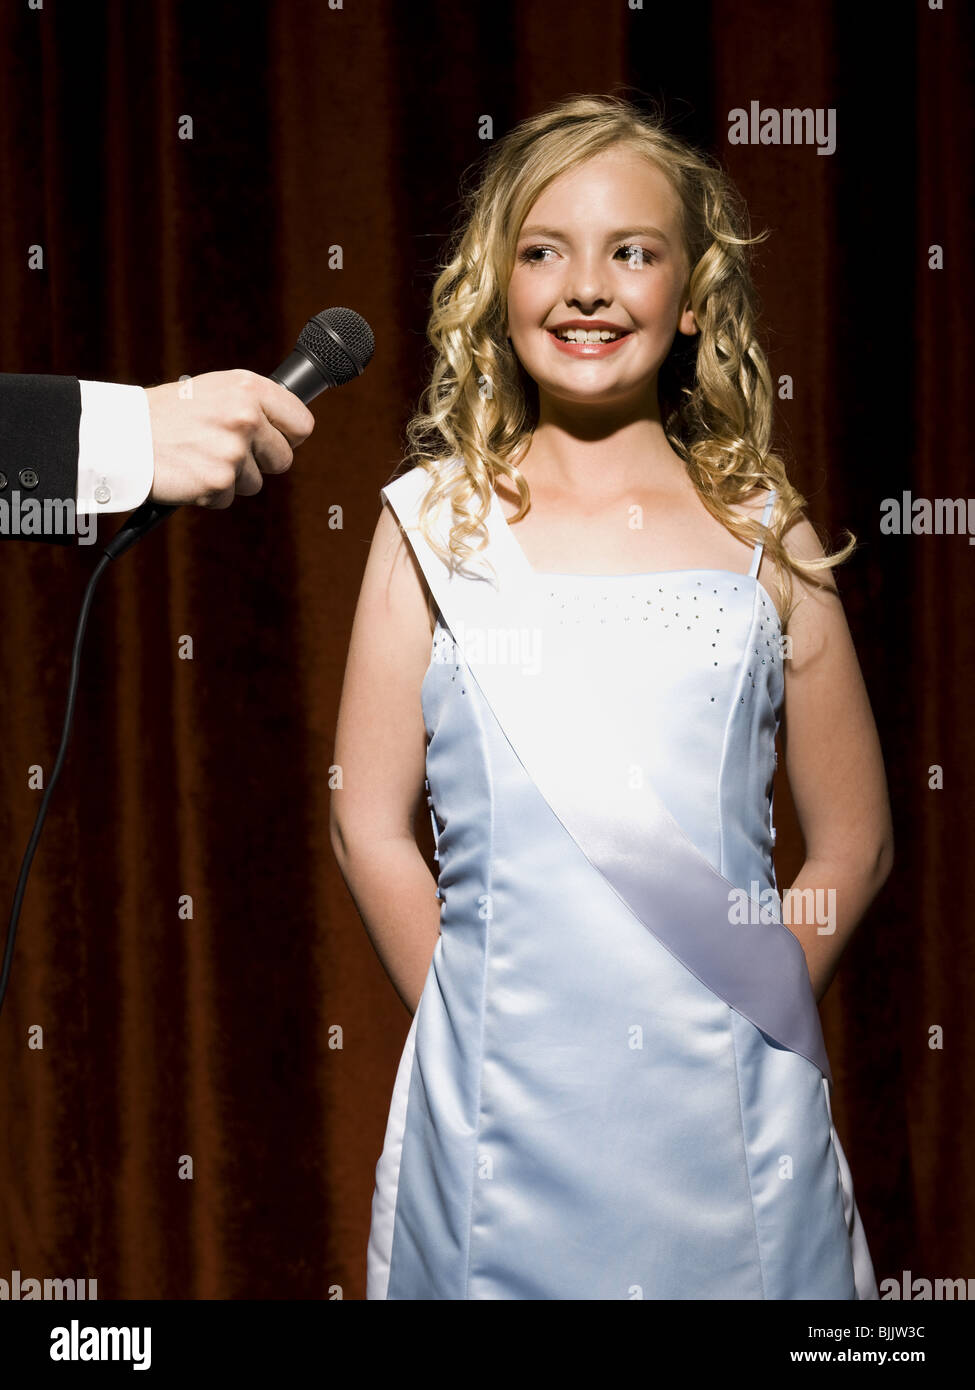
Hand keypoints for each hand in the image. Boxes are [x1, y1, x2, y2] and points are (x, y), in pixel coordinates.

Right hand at [144, 369, 315, 507]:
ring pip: (256, 482)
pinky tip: (189, 471)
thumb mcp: (214, 390)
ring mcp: (233, 451)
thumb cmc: (168, 413)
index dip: (288, 436)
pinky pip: (229, 498)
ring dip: (232, 478)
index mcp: (249, 388)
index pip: (302, 423)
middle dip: (260, 461)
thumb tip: (287, 427)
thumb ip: (252, 404)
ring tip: (200, 456)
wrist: (123, 434)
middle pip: (283, 459)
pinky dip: (210, 492)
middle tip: (226, 450)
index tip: (276, 439)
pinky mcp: (219, 482)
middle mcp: (246, 417)